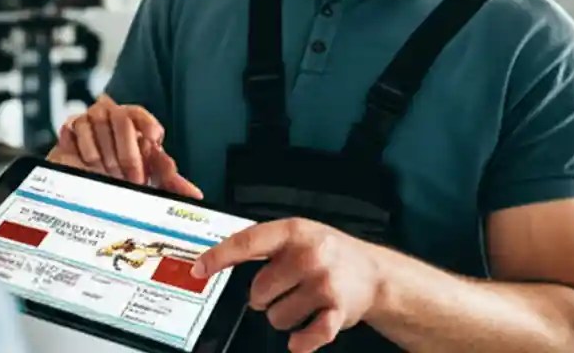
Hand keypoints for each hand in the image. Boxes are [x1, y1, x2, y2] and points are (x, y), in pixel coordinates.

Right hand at [46, 95, 202, 198]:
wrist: (83, 175)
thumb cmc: (119, 171)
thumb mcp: (148, 176)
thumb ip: (170, 182)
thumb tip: (195, 195)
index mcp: (132, 121)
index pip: (139, 114)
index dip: (146, 124)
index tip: (152, 140)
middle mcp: (110, 115)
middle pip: (121, 121)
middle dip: (128, 154)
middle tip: (133, 179)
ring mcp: (89, 119)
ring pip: (98, 130)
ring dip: (106, 159)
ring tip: (111, 177)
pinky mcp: (69, 127)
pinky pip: (77, 135)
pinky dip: (86, 156)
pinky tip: (91, 169)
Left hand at [192, 218, 382, 352]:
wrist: (375, 273)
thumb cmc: (329, 252)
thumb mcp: (299, 234)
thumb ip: (264, 244)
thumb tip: (218, 258)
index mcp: (293, 231)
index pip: (247, 242)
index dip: (219, 257)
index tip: (198, 269)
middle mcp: (309, 255)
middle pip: (258, 291)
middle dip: (264, 297)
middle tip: (282, 290)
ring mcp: (324, 283)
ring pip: (277, 317)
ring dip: (283, 317)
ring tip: (301, 302)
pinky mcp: (337, 311)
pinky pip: (306, 337)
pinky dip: (301, 342)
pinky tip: (302, 336)